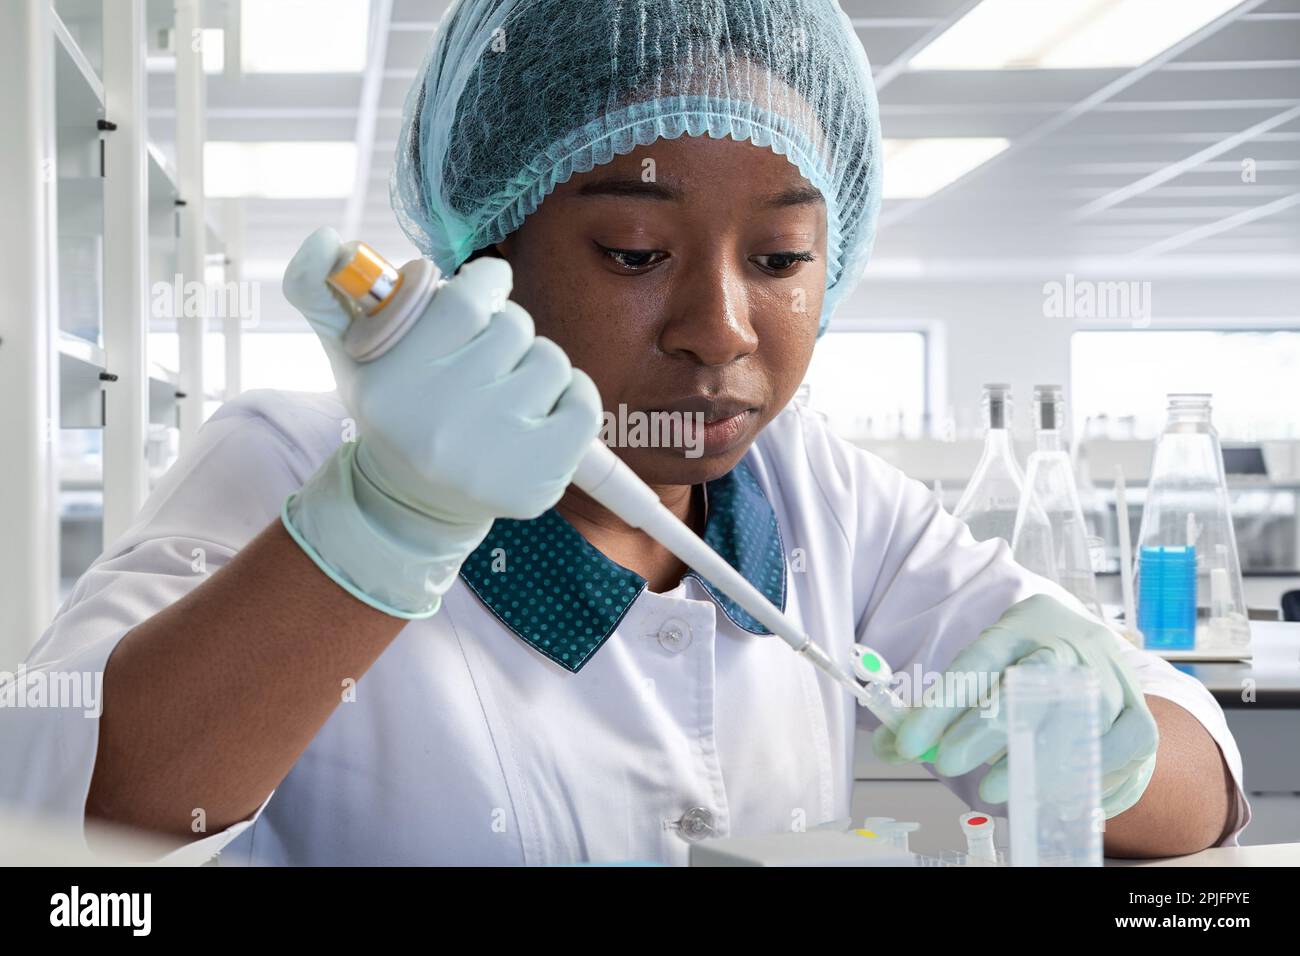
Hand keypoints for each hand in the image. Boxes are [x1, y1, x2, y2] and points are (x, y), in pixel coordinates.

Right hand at [279, 227, 602, 616]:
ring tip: (506, 389)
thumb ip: (319, 288)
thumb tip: (322, 238)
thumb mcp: (347, 350)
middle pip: (514, 327)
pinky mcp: (539, 479)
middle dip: (506, 330)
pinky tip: (543, 410)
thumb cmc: (394, 406)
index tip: (484, 289)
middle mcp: (442, 420)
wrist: (414, 500)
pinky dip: (574, 396)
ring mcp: (493, 453)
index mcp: (395, 382)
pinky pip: (585, 403)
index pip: (467, 300)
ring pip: (552, 361)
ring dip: (538, 364)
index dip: (486, 281)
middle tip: (486, 356)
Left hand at [872, 594, 1158, 817]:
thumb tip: (890, 748)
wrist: (1084, 640)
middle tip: (945, 763)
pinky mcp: (1140, 721)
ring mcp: (1113, 684)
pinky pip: (1119, 753)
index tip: (909, 741)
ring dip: (1032, 760)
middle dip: (983, 729)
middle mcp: (1072, 650)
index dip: (941, 704)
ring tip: (992, 788)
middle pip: (1031, 686)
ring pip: (1078, 721)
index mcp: (1021, 628)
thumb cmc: (1018, 664)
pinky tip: (1052, 794)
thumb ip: (933, 709)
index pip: (978, 661)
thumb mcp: (975, 666)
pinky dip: (1086, 780)